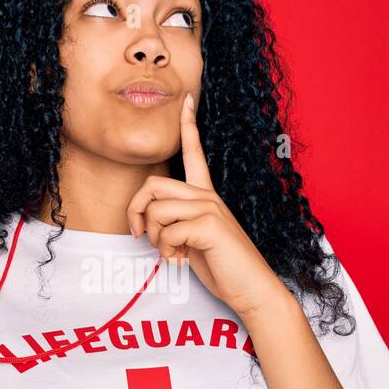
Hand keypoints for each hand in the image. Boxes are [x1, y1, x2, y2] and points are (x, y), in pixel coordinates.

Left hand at [126, 93, 291, 320]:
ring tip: (172, 254)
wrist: (253, 290)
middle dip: (135, 212)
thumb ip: (175, 225)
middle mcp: (208, 197)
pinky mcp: (209, 226)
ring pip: (155, 210)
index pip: (195, 153)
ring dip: (154, 239)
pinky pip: (167, 232)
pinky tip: (181, 261)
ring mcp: (210, 209)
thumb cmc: (223, 268)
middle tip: (139, 235)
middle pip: (152, 185)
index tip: (186, 99)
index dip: (189, 125)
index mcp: (206, 196)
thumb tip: (149, 226)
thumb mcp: (193, 241)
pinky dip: (166, 252)